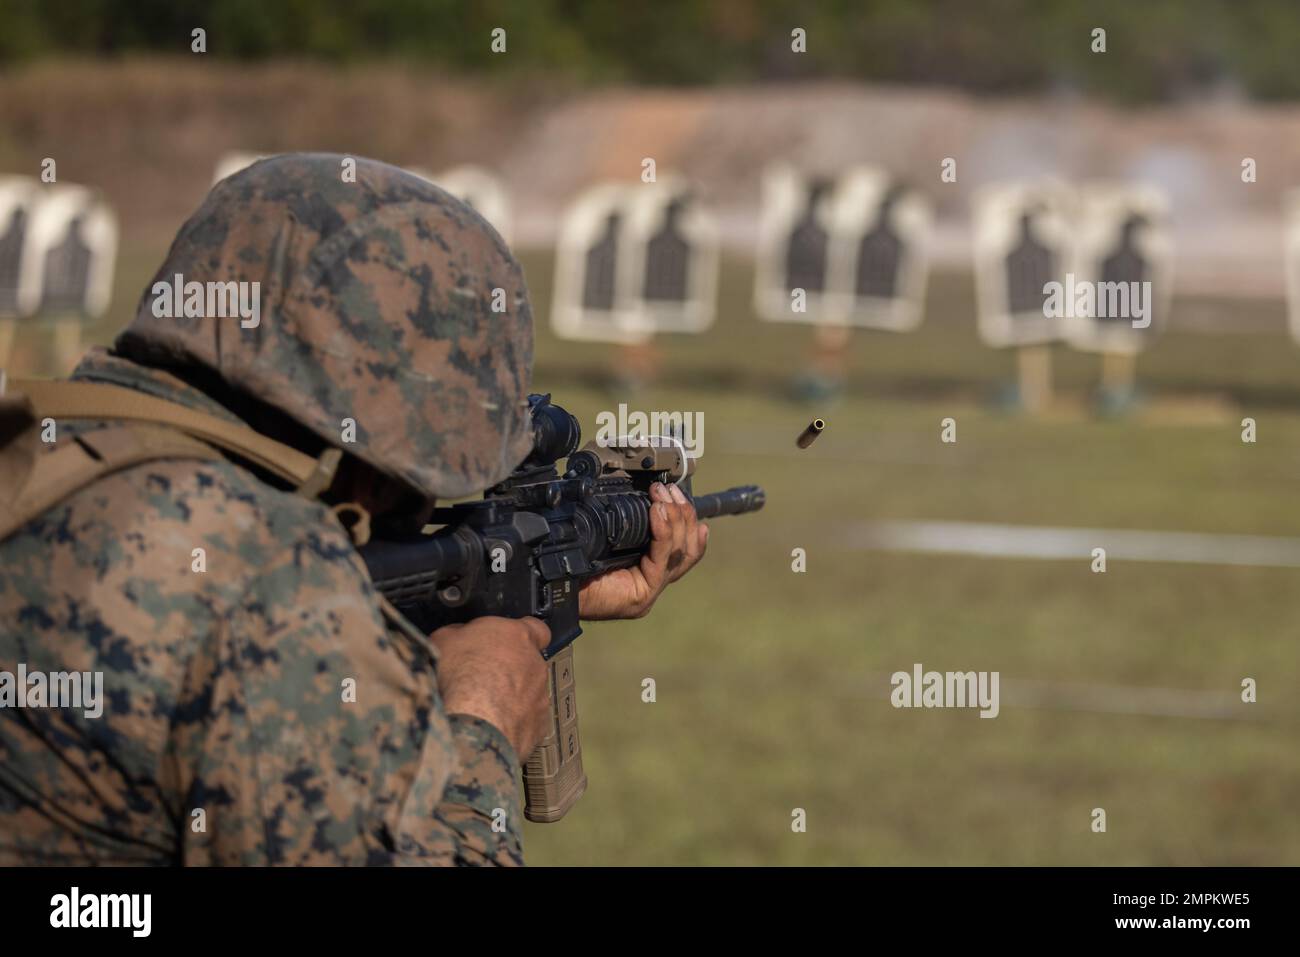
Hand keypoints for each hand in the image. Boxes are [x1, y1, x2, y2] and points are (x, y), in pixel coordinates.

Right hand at [431, 616, 550, 758]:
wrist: (472, 723)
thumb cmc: (459, 677)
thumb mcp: (444, 639)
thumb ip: (459, 633)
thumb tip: (458, 635)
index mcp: (516, 635)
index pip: (535, 628)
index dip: (521, 636)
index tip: (507, 643)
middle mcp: (535, 663)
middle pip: (529, 663)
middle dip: (511, 670)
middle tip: (483, 678)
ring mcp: (540, 695)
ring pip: (530, 693)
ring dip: (511, 698)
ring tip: (483, 708)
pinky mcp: (538, 725)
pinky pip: (528, 721)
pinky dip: (514, 723)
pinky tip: (491, 728)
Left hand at [579, 481, 708, 619]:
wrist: (555, 588)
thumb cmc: (573, 562)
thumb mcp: (606, 537)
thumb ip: (627, 526)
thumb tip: (646, 498)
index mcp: (646, 570)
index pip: (684, 549)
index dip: (690, 523)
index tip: (681, 497)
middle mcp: (653, 582)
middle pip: (687, 549)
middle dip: (683, 514)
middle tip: (668, 490)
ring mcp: (650, 591)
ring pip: (680, 554)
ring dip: (676, 519)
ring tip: (663, 497)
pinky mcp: (642, 594)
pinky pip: (661, 560)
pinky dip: (663, 533)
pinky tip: (658, 513)